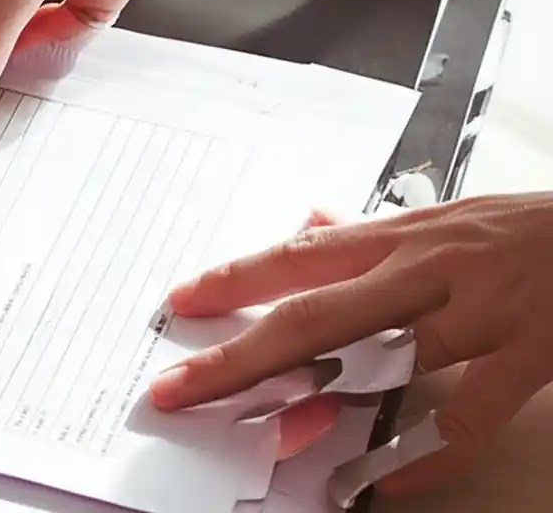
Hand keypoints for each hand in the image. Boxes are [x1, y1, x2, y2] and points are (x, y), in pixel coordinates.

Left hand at [149, 193, 552, 495]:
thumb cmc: (531, 226)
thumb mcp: (446, 215)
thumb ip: (375, 227)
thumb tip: (312, 220)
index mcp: (406, 235)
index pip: (301, 257)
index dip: (237, 279)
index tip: (182, 302)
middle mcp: (430, 269)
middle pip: (316, 314)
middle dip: (241, 353)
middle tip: (182, 384)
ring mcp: (481, 310)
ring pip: (381, 358)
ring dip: (318, 399)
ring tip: (261, 432)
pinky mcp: (533, 349)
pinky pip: (471, 410)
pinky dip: (429, 451)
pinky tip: (385, 483)